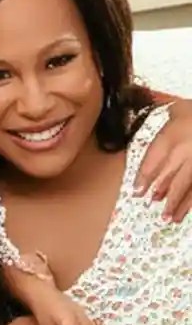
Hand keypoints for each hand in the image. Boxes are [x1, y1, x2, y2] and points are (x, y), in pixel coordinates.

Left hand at [136, 98, 191, 222]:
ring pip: (187, 186)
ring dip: (176, 203)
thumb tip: (167, 116)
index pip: (152, 160)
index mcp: (172, 136)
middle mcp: (184, 152)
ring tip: (167, 217)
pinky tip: (186, 212)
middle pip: (169, 176)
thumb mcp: (182, 106)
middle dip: (161, 191)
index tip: (137, 191)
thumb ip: (173, 114)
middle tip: (152, 202)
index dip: (144, 177)